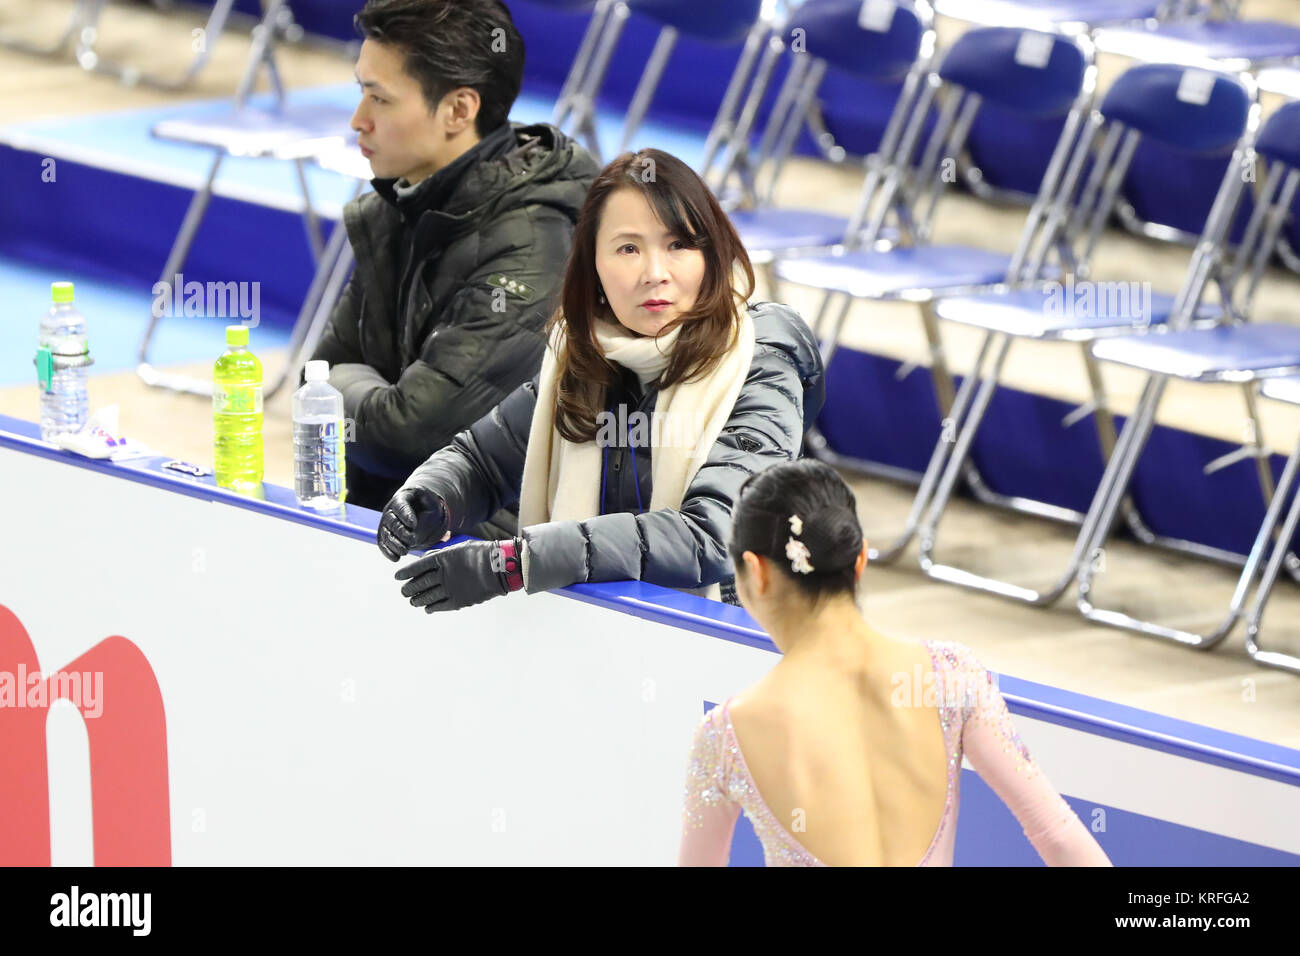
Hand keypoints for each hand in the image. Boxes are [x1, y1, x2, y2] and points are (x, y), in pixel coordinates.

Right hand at [377, 487, 449, 561]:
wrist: (419, 509)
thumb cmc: (426, 505)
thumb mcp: (432, 503)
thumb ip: (431, 513)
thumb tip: (427, 528)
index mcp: (402, 498)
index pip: (401, 506)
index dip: (406, 515)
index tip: (413, 524)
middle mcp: (390, 510)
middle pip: (392, 521)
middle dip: (401, 532)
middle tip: (412, 540)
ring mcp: (386, 522)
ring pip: (386, 534)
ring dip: (394, 544)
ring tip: (405, 551)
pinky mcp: (384, 534)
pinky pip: (382, 543)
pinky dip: (387, 551)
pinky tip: (396, 558)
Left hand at [395, 538, 523, 613]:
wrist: (499, 567)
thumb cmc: (481, 553)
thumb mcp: (459, 547)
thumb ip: (441, 554)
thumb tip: (426, 558)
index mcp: (441, 559)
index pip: (416, 567)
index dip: (405, 573)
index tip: (398, 577)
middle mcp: (442, 574)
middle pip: (419, 583)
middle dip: (409, 589)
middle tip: (404, 592)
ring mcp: (449, 589)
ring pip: (427, 597)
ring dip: (417, 600)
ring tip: (412, 602)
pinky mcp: (458, 601)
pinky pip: (440, 606)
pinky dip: (432, 608)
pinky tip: (427, 609)